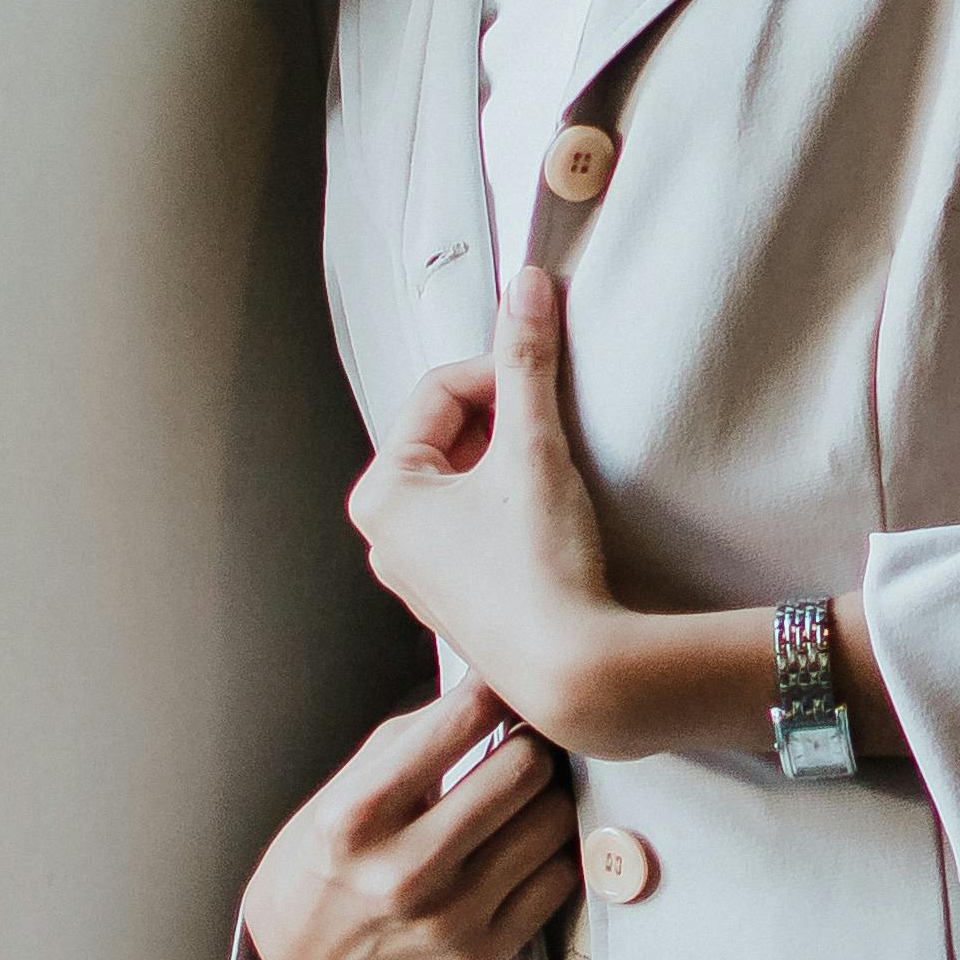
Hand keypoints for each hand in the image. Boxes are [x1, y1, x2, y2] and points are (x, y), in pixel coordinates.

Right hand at [239, 676, 577, 959]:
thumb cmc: (327, 862)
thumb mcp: (347, 786)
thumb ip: (419, 735)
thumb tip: (496, 686)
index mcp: (359, 815)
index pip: (461, 724)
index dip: (493, 694)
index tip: (499, 692)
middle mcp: (404, 870)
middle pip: (523, 770)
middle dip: (528, 744)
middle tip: (518, 745)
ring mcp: (449, 918)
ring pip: (552, 821)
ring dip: (545, 796)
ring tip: (520, 796)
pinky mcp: (483, 952)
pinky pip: (559, 878)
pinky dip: (549, 851)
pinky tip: (521, 845)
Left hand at [346, 266, 628, 742]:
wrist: (576, 672)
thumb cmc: (539, 572)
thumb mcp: (533, 447)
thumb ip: (527, 359)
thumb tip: (529, 288)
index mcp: (383, 497)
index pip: (440, 392)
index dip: (501, 371)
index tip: (547, 372)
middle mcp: (388, 539)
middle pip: (450, 435)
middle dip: (506, 420)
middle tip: (554, 429)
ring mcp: (422, 574)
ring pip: (469, 480)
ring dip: (514, 462)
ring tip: (556, 478)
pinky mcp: (462, 599)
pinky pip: (482, 524)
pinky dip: (516, 506)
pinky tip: (551, 521)